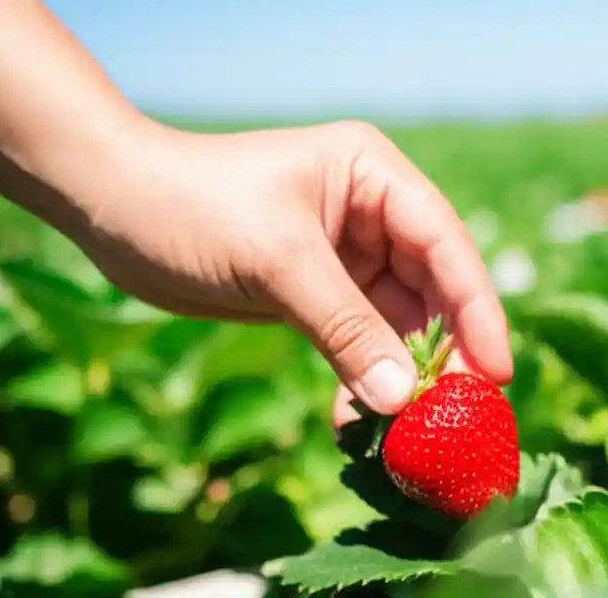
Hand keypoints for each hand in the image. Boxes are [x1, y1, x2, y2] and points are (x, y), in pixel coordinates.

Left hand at [68, 120, 511, 420]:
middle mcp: (372, 211)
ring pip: (398, 322)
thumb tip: (403, 399)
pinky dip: (360, 379)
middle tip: (459, 418)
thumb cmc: (192, 207)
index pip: (446, 244)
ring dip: (401, 376)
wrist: (111, 206)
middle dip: (444, 352)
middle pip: (433, 288)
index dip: (477, 309)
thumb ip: (346, 329)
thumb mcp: (277, 263)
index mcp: (374, 175)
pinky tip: (352, 421)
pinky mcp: (319, 290)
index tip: (496, 373)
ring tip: (407, 432)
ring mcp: (348, 253)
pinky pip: (359, 341)